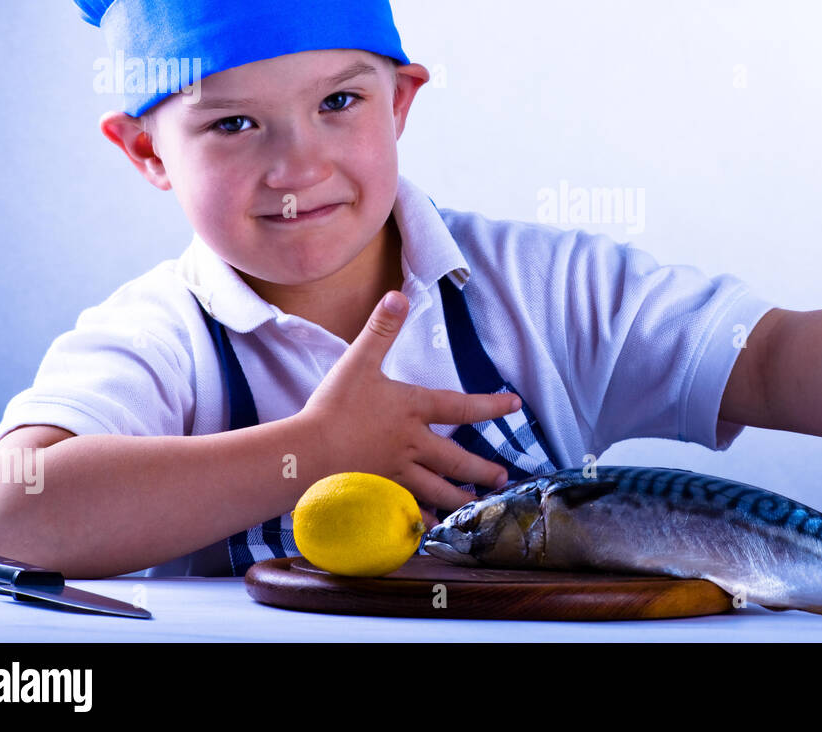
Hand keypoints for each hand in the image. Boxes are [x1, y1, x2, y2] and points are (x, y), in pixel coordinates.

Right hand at [299, 290, 516, 529]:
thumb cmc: (332, 406)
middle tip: (502, 477)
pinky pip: (409, 509)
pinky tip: (433, 525)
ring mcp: (398, 473)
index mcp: (412, 410)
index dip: (490, 405)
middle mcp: (413, 444)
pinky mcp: (380, 493)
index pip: (461, 407)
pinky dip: (423, 518)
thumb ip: (381, 329)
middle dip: (482, 469)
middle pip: (456, 459)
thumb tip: (399, 295)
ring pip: (438, 489)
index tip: (515, 406)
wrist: (306, 453)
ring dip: (461, 498)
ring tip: (477, 506)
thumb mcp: (358, 361)